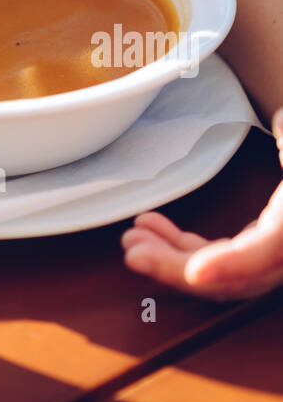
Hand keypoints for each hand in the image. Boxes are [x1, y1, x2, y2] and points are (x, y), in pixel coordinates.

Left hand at [120, 109, 282, 299]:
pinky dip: (187, 248)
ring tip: (134, 239)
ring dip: (174, 260)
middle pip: (238, 276)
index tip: (197, 273)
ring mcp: (278, 249)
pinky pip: (224, 257)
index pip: (270, 249)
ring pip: (225, 273)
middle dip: (180, 268)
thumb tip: (281, 124)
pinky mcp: (266, 244)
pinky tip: (155, 229)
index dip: (233, 266)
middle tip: (133, 250)